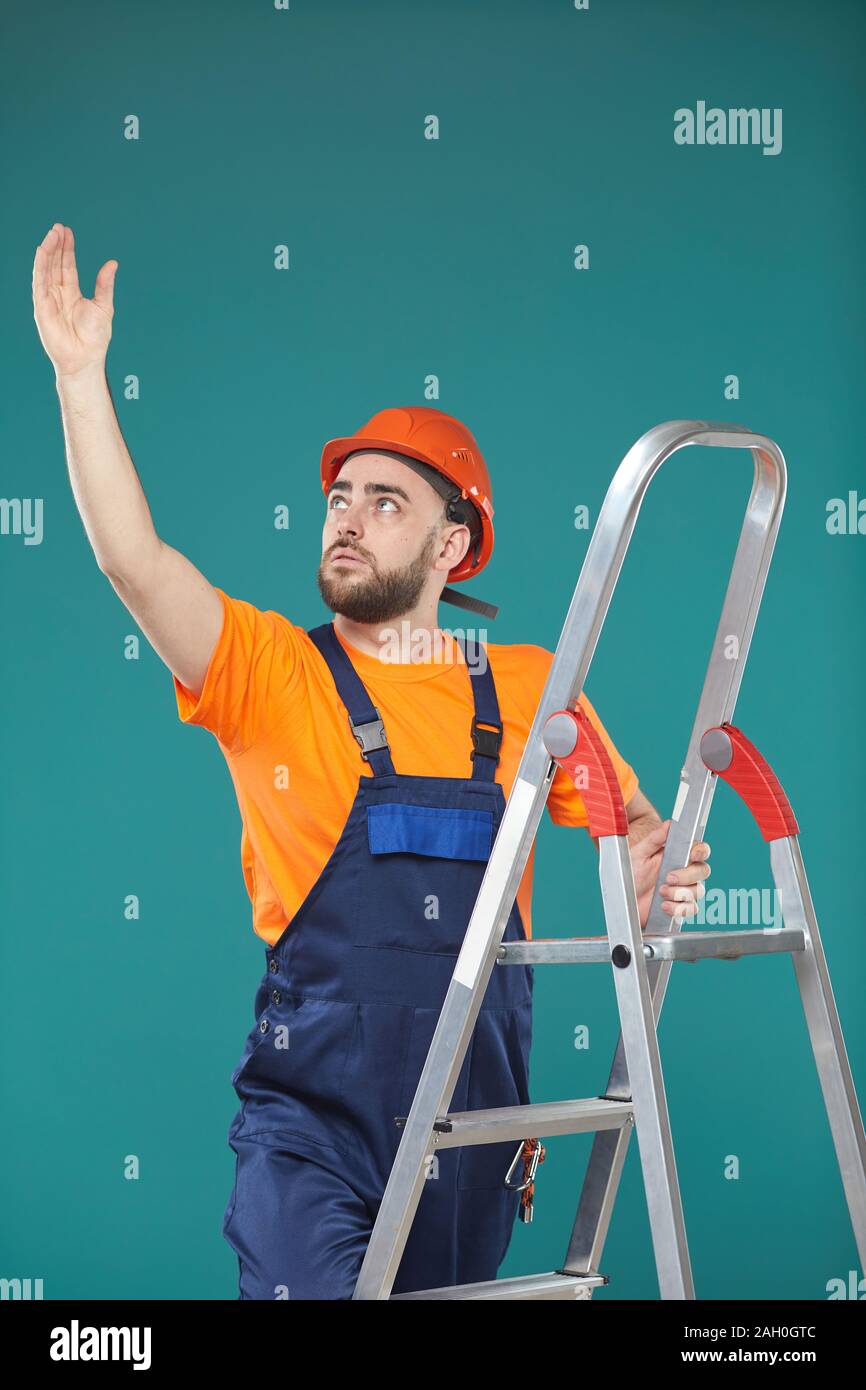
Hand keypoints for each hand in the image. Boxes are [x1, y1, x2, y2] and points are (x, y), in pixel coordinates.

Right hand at [33, 223, 117, 378]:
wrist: (86, 359)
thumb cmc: (95, 338)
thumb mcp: (104, 306)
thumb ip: (104, 284)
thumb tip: (112, 263)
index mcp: (72, 293)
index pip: (67, 266)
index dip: (67, 249)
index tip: (67, 231)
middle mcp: (58, 294)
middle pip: (55, 264)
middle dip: (56, 245)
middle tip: (58, 227)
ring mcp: (48, 300)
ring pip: (45, 270)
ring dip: (47, 251)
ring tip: (52, 234)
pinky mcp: (41, 307)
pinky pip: (38, 283)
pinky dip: (40, 267)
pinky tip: (42, 252)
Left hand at [630, 818, 710, 929]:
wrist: (622, 898)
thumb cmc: (631, 873)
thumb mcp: (640, 853)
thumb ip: (655, 838)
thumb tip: (670, 823)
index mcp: (678, 856)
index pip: (700, 850)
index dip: (701, 851)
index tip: (693, 854)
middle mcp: (685, 872)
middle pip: (703, 871)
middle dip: (687, 875)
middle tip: (668, 878)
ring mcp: (684, 890)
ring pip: (698, 891)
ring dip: (681, 893)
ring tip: (661, 893)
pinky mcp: (681, 907)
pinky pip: (691, 909)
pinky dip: (679, 908)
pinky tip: (664, 906)